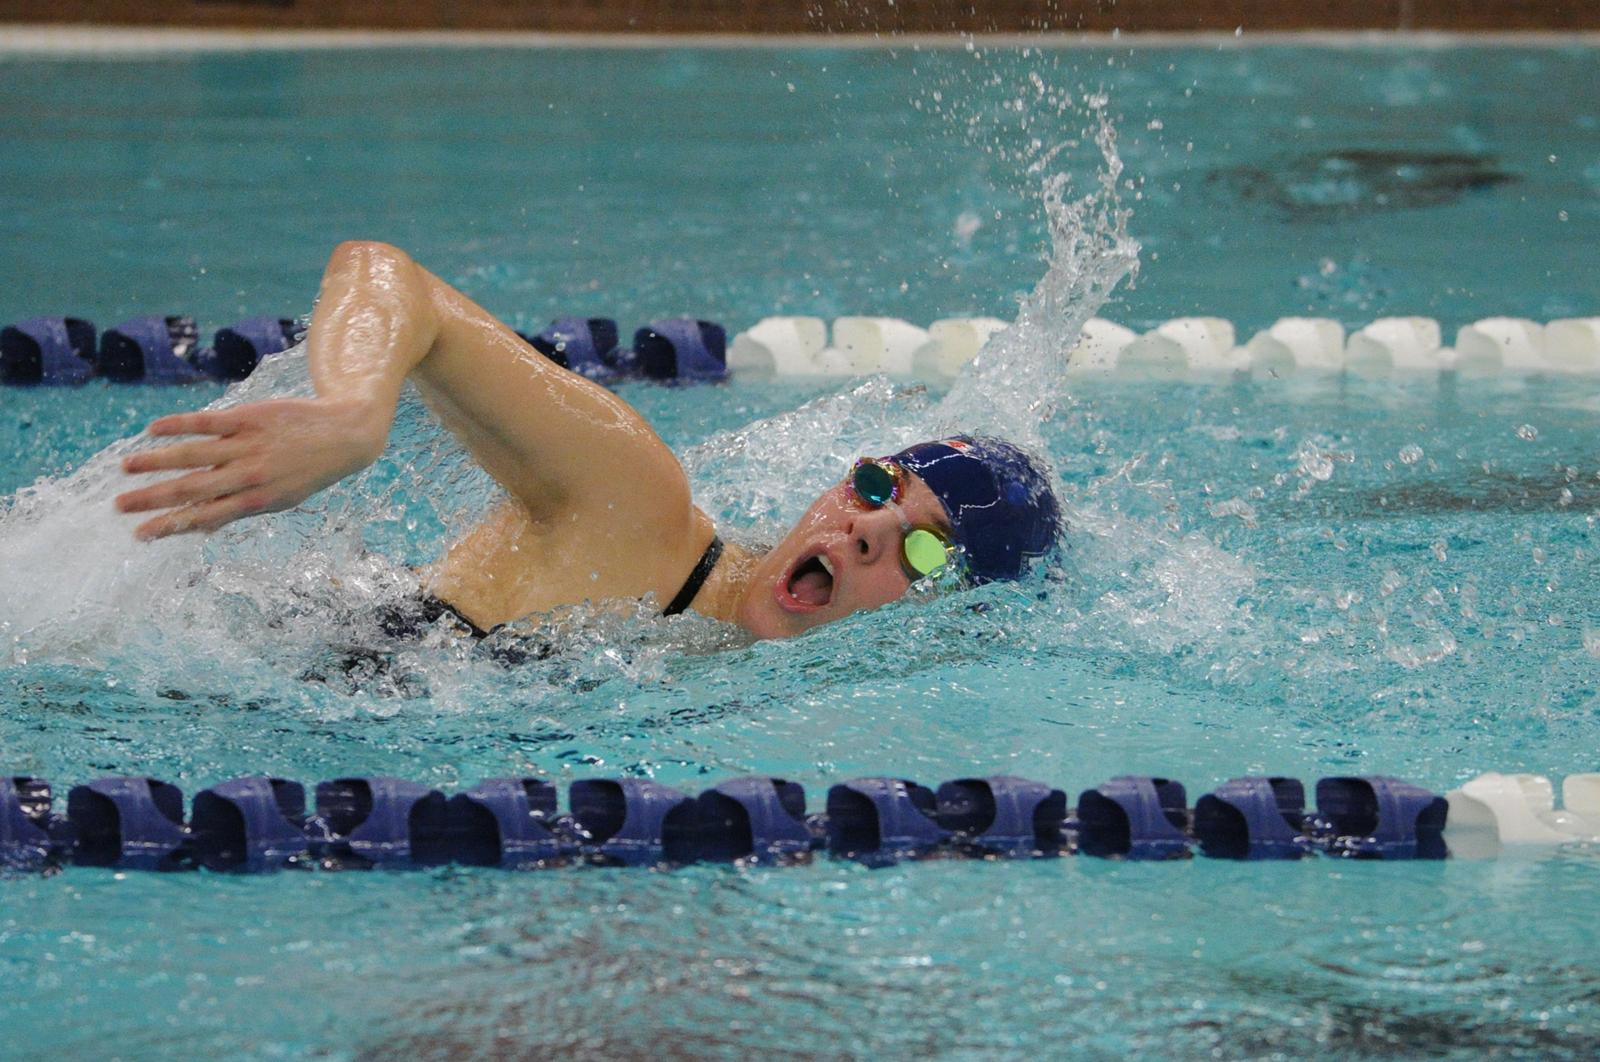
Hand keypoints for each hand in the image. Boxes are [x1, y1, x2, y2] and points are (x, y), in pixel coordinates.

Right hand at [114, 397, 386, 539]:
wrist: (345, 434)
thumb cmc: (307, 470)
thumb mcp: (280, 499)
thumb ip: (240, 509)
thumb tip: (201, 528)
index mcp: (256, 501)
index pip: (204, 517)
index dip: (170, 526)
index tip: (139, 535)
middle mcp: (250, 475)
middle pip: (192, 489)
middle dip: (152, 499)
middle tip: (118, 505)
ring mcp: (249, 446)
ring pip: (193, 455)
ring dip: (155, 462)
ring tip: (125, 467)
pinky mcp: (250, 418)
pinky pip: (208, 422)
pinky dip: (178, 426)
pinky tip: (152, 430)